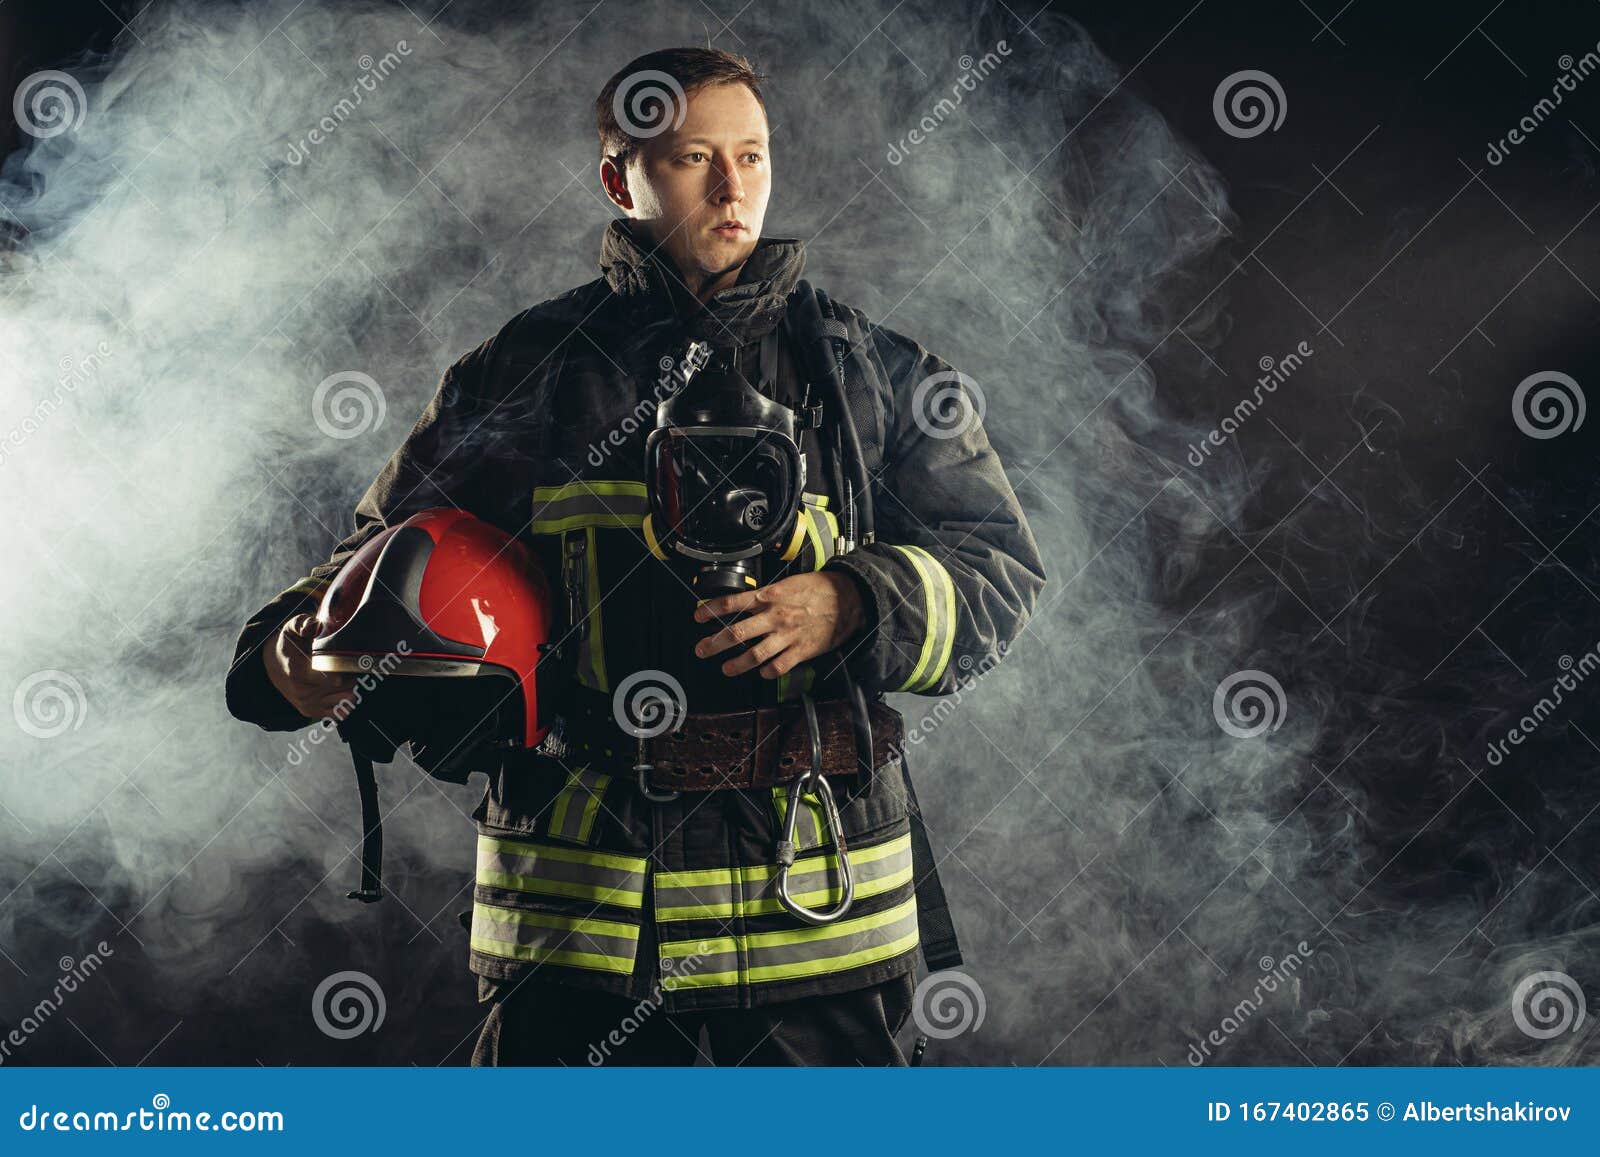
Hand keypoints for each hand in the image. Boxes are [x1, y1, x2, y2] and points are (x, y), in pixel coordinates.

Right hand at [262, 612, 359, 720]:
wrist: (276, 666)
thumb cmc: (289, 645)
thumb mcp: (291, 628)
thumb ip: (302, 623)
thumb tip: (313, 625)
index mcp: (298, 672)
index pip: (332, 677)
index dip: (345, 667)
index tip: (348, 656)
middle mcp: (303, 692)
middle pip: (345, 685)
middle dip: (353, 673)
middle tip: (351, 661)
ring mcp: (309, 704)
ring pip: (348, 698)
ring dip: (353, 686)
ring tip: (347, 673)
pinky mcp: (314, 713)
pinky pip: (342, 712)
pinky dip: (347, 700)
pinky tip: (343, 687)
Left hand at [692, 571, 865, 678]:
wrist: (849, 599)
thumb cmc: (819, 589)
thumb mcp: (788, 584)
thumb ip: (766, 596)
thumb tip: (744, 604)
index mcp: (770, 596)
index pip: (732, 603)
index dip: (711, 610)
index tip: (698, 616)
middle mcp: (775, 617)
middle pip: (736, 632)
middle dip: (714, 643)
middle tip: (701, 649)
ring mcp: (787, 636)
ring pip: (754, 655)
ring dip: (736, 664)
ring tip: (725, 669)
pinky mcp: (801, 651)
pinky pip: (778, 667)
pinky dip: (767, 672)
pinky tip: (762, 672)